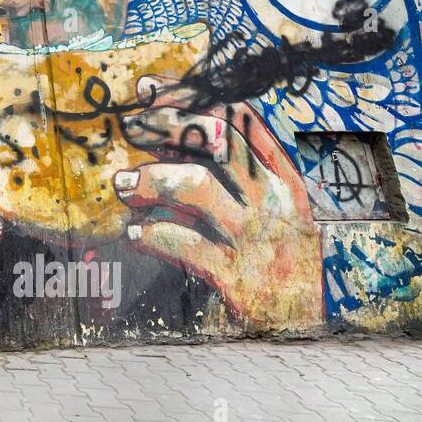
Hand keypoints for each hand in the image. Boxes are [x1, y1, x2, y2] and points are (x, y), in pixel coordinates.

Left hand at [115, 76, 322, 328]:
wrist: (299, 331)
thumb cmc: (270, 261)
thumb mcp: (260, 210)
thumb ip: (219, 173)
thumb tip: (160, 134)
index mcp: (282, 178)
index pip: (239, 117)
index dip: (189, 97)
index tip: (148, 90)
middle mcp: (273, 201)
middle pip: (218, 140)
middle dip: (168, 124)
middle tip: (131, 126)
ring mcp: (256, 239)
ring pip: (197, 186)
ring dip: (151, 178)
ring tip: (122, 184)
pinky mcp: (236, 277)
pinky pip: (184, 244)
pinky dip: (152, 236)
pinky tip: (133, 235)